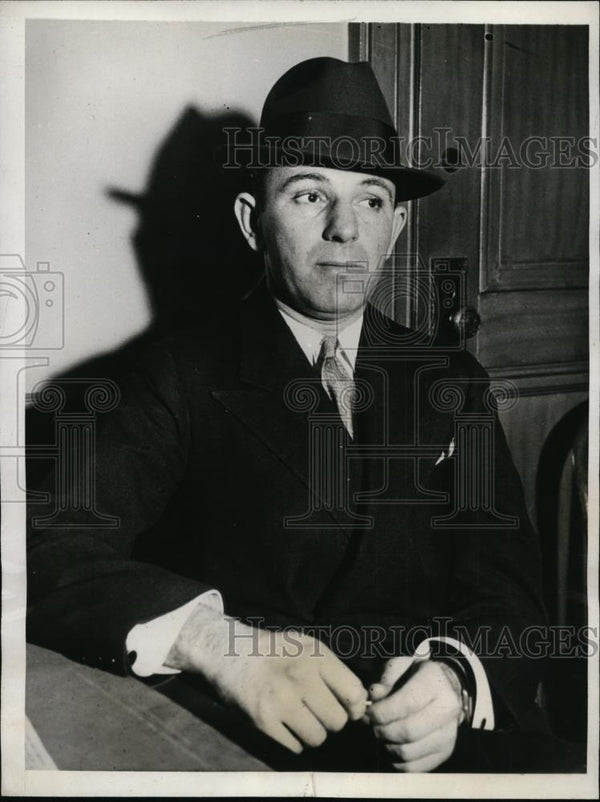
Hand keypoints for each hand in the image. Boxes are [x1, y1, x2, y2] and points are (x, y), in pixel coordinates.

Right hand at [165, 605, 367, 753]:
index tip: (349, 708)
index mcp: (314, 655)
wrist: (228, 653)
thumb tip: (361, 705)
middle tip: (319, 711)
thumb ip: (334, 671)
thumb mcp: (306, 646)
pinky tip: (285, 724)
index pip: (354, 692)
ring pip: (318, 738)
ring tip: (302, 718)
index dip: (356, 706)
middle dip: (332, 720)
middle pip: (337, 721)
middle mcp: (299, 677)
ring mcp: (280, 700)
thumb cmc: (275, 651)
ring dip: (313, 733)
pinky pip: (295, 747)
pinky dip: (294, 741)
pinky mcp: (262, 720)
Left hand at [366, 656, 462, 771]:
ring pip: (408, 753)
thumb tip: (374, 696)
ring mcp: (448, 734)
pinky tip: (392, 745)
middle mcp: (447, 709)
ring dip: (386, 746)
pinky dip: (396, 761)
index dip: (383, 712)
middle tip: (372, 725)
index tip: (369, 713)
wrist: (446, 687)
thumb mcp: (400, 665)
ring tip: (381, 734)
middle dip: (382, 730)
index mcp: (435, 683)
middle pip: (408, 732)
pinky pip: (413, 768)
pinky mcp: (444, 752)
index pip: (407, 703)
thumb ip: (385, 678)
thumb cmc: (416, 675)